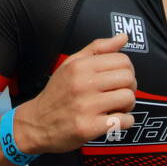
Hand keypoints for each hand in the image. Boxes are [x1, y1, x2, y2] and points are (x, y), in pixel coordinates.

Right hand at [15, 32, 136, 154]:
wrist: (36, 124)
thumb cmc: (57, 94)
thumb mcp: (71, 64)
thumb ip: (98, 49)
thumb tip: (123, 37)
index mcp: (80, 66)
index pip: (122, 60)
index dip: (127, 70)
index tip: (120, 78)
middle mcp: (83, 84)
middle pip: (128, 78)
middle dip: (130, 87)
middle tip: (120, 94)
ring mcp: (86, 106)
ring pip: (128, 98)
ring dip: (128, 105)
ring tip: (117, 107)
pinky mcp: (89, 127)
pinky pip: (123, 120)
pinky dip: (125, 122)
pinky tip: (114, 120)